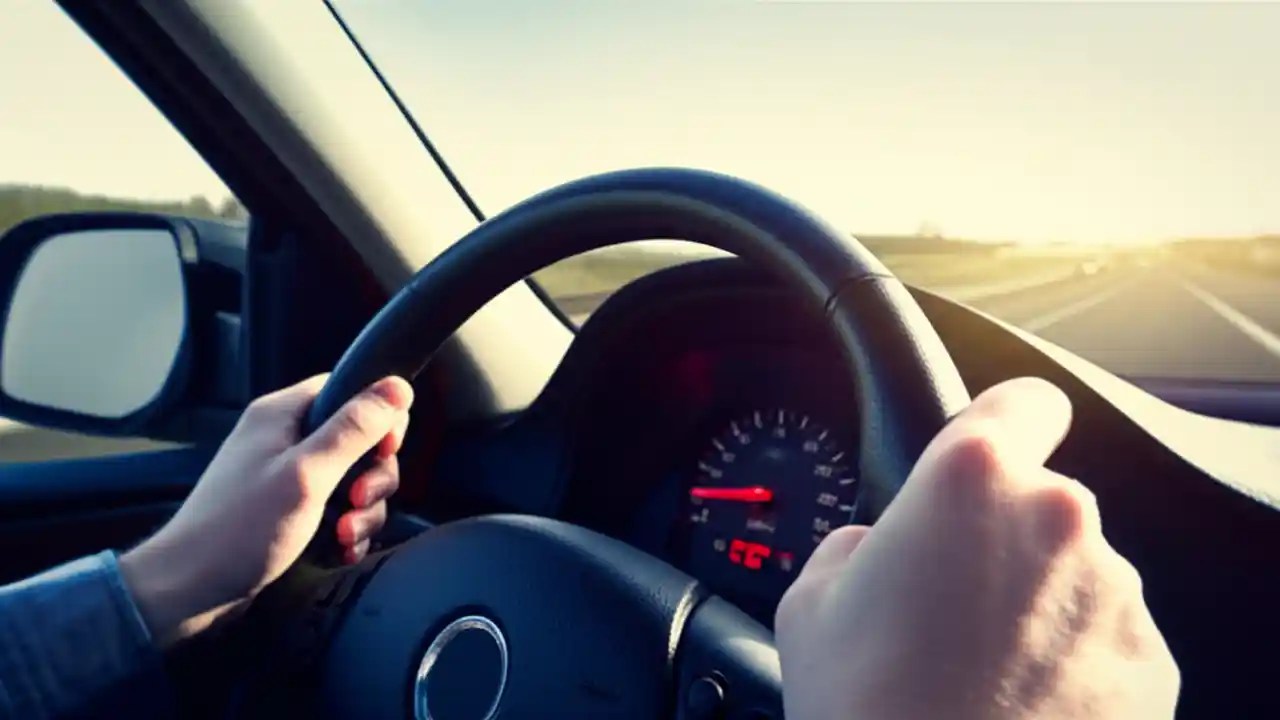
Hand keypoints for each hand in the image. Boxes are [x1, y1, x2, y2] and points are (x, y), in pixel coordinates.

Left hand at [120, 374, 412, 646]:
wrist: (190, 591)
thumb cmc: (239, 530)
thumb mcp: (306, 475)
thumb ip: (354, 430)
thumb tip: (398, 386)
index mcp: (282, 413)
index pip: (350, 390)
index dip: (379, 418)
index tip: (385, 451)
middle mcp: (285, 438)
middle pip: (361, 440)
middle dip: (373, 476)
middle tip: (357, 501)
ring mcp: (288, 476)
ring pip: (355, 480)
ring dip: (363, 511)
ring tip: (344, 535)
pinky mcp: (291, 510)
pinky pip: (339, 510)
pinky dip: (347, 530)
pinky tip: (340, 549)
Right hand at [775, 377, 1178, 719]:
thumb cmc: (866, 707)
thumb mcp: (810, 602)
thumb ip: (855, 543)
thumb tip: (878, 547)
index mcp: (970, 480)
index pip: (1024, 399)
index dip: (1006, 421)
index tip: (993, 449)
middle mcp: (1058, 519)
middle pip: (1043, 498)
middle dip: (1003, 536)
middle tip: (947, 599)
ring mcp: (1114, 593)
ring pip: (1077, 571)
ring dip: (1039, 600)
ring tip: (979, 665)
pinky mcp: (1148, 663)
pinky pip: (1106, 637)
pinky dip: (1073, 659)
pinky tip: (1018, 701)